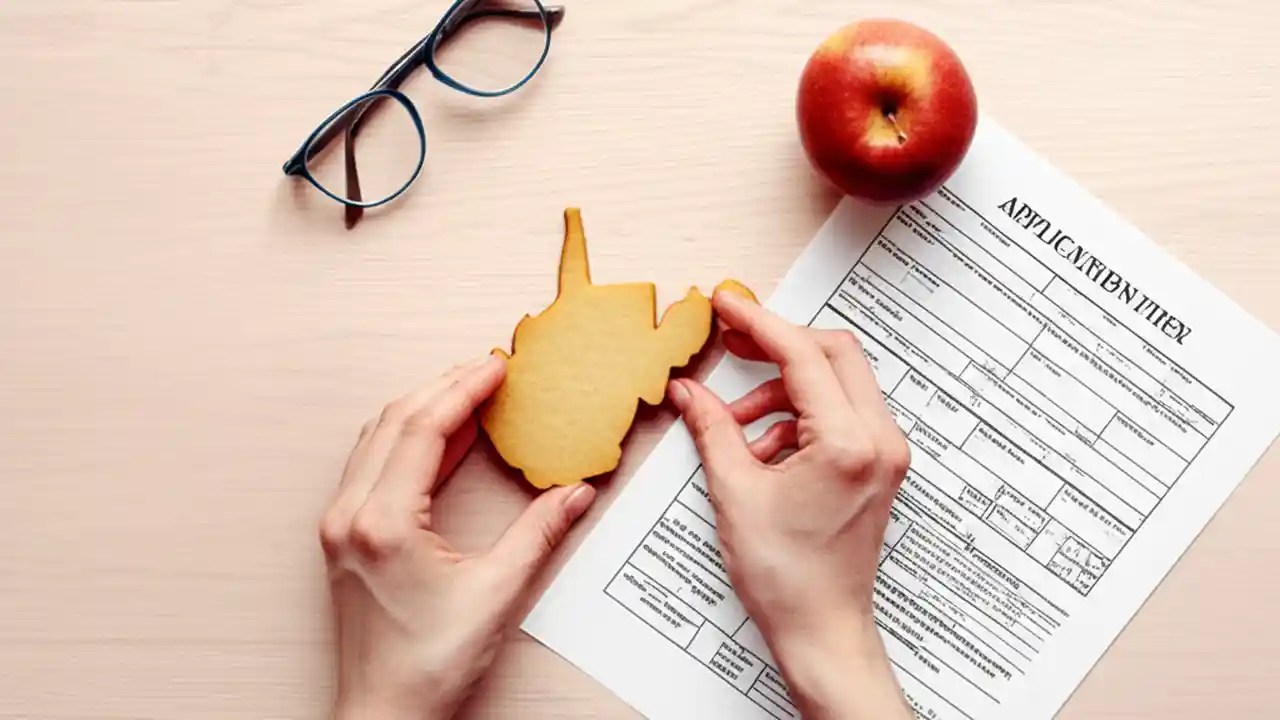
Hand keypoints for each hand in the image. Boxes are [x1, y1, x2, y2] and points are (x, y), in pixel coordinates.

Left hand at [317, 355, 596, 719]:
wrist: (384, 714)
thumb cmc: (427, 667)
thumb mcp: (496, 594)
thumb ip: (538, 534)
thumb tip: (576, 493)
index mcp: (383, 523)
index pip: (423, 428)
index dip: (463, 389)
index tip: (496, 367)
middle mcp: (350, 515)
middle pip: (394, 422)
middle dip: (444, 387)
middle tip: (488, 370)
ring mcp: (340, 525)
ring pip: (376, 439)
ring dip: (422, 409)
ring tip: (468, 393)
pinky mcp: (343, 537)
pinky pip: (371, 466)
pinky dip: (406, 440)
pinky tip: (441, 439)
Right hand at [667, 290, 912, 719]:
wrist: (822, 629)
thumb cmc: (787, 578)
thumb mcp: (736, 493)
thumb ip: (712, 429)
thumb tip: (689, 391)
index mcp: (849, 444)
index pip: (803, 355)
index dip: (758, 323)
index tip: (726, 304)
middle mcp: (880, 441)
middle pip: (833, 353)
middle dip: (777, 345)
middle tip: (730, 344)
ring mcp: (885, 452)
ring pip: (837, 381)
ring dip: (783, 388)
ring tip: (738, 428)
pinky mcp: (878, 464)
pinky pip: (840, 413)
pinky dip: (798, 415)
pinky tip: (763, 450)